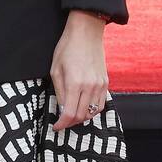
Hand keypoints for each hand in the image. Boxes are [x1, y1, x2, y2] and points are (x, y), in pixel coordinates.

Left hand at [49, 11, 109, 130]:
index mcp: (75, 83)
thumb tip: (61, 109)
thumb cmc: (66, 49)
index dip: (62, 124)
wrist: (86, 34)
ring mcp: (100, 85)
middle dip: (70, 123)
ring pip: (93, 112)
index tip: (56, 127)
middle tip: (62, 122)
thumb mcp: (55, 69)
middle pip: (82, 115)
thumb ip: (59, 91)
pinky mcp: (105, 83)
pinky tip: (83, 108)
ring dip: (81, 118)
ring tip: (71, 116)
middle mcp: (90, 86)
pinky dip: (92, 110)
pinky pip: (101, 104)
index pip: (70, 113)